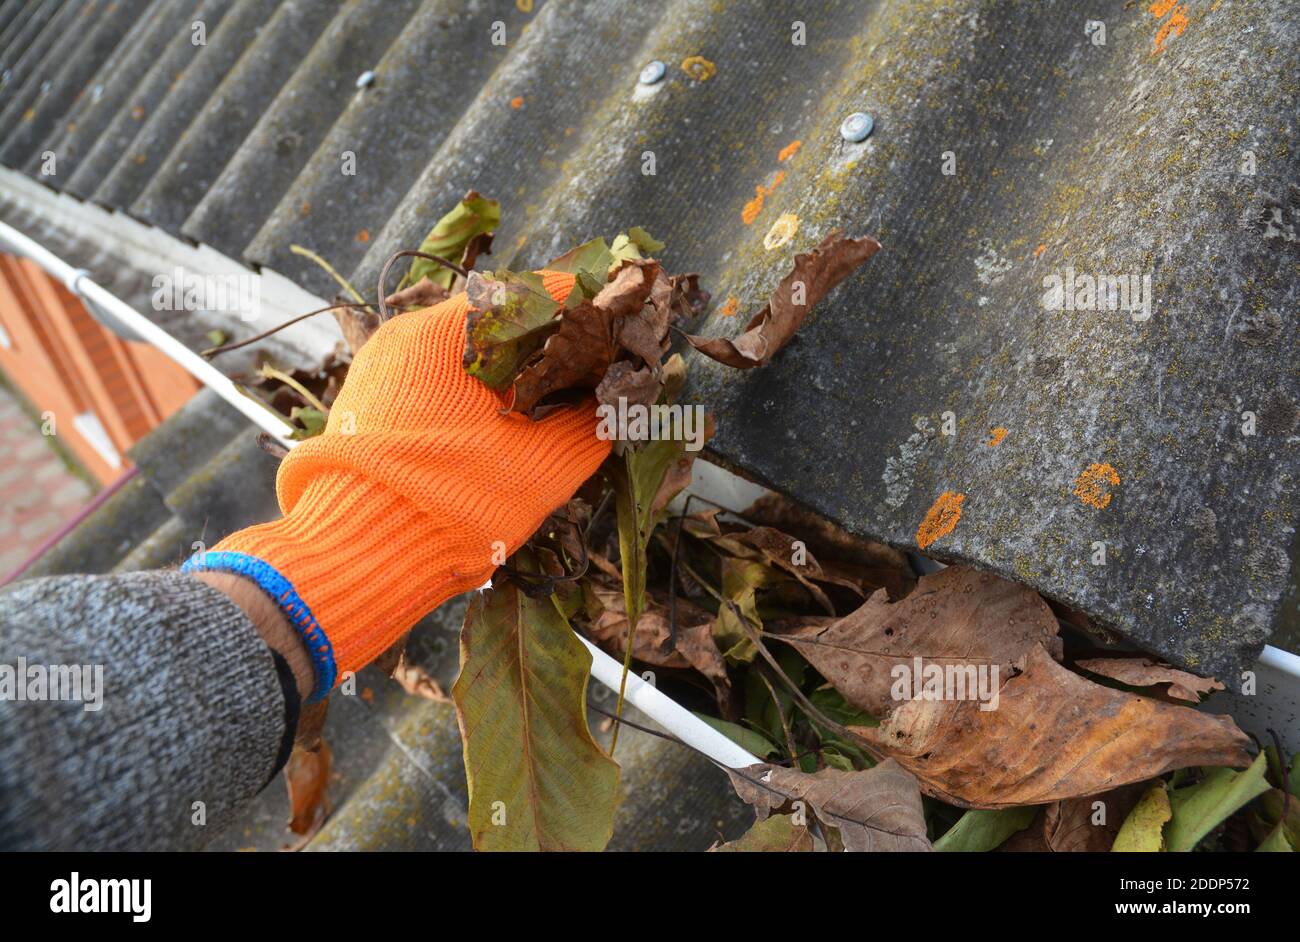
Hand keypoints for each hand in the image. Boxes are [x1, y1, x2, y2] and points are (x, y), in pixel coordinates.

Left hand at [185, 271, 609, 699]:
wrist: (358, 558)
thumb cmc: (455, 501)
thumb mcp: (545, 463)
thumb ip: (594, 421)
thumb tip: (621, 397)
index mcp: (448, 328)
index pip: (539, 293)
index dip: (591, 315)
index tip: (622, 340)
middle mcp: (409, 334)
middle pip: (503, 323)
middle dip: (554, 350)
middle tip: (595, 384)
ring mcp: (384, 369)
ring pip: (470, 357)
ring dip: (518, 378)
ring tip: (557, 415)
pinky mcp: (372, 406)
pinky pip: (440, 386)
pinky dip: (480, 401)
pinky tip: (506, 436)